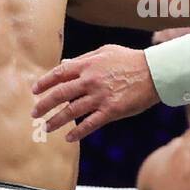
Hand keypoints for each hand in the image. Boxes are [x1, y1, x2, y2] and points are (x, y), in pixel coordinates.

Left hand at [31, 45, 158, 141]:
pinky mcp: (111, 111)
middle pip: (59, 94)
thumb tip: (63, 65)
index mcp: (87, 65)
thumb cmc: (130, 59)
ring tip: (47, 127)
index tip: (35, 91)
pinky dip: (77, 133)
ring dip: (56, 121)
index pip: (58, 74)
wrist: (155, 72)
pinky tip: (69, 138)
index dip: (44, 83)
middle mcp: (90, 81)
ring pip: (71, 112)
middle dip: (44, 105)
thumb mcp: (105, 52)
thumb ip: (83, 59)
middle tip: (34, 113)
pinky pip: (90, 124)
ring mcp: (100, 97)